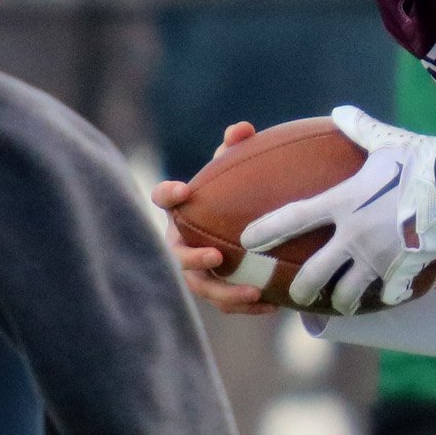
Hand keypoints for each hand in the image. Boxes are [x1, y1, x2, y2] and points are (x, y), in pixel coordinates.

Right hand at [155, 122, 273, 317]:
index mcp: (179, 211)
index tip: (183, 191)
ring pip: (202, 287)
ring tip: (251, 290)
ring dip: (225, 292)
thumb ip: (234, 149)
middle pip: (177, 255)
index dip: (168, 195)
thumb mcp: (232, 171)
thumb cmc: (229, 194)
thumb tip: (243, 129)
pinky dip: (248, 305)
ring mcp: (194, 270)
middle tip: (215, 256)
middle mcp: (180, 243)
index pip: (163, 199)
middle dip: (192, 258)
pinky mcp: (215, 290)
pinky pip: (227, 303)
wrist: (238, 227)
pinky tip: (272, 303)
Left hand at [242, 106, 435, 313]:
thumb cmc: (420, 161)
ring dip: (340, 301)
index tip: (248, 241)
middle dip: (300, 288)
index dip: (267, 230)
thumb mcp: (387, 142)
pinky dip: (385, 295)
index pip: (294, 218)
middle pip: (314, 274)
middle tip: (295, 294)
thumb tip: (341, 111)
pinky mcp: (403, 271)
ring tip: (339, 302)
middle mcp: (354, 236)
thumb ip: (360, 129)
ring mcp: (378, 258)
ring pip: (347, 293)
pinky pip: (388, 294)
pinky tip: (386, 296)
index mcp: (343, 203)